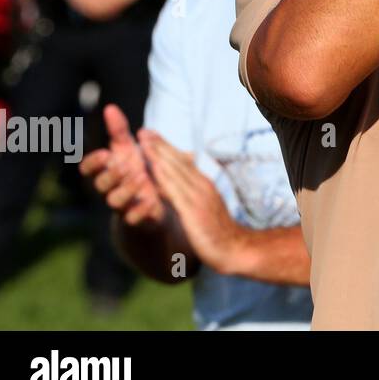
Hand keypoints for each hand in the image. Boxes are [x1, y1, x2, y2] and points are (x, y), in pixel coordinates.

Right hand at [79, 104, 164, 227]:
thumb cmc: (138, 169)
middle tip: (124, 164)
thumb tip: (110, 107)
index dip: (93, 162)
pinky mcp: (137, 219)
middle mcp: (111, 189)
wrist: (155, 203)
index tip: (105, 153)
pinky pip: (133, 219)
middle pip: (100, 185)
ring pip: (114, 201)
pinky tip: (152, 200)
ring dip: (125, 190)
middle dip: (110, 174)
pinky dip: (141, 211)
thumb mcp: (130, 149)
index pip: (88, 169)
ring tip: (140, 177)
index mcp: (107, 171)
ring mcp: (123, 205)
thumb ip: (119, 131)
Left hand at [139, 130, 248, 274]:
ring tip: (143, 142)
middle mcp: (201, 186)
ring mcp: (197, 197)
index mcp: (204, 185)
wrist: (236, 248)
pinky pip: (174, 191)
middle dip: (159, 146)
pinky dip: (163, 178)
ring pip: (174, 172)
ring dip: (158, 155)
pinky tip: (151, 170)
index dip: (166, 147)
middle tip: (143, 131)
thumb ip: (198, 192)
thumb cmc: (221, 231)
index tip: (151, 135)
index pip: (182, 162)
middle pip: (177, 162)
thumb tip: (188, 183)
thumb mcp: (209, 207)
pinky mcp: (192, 210)